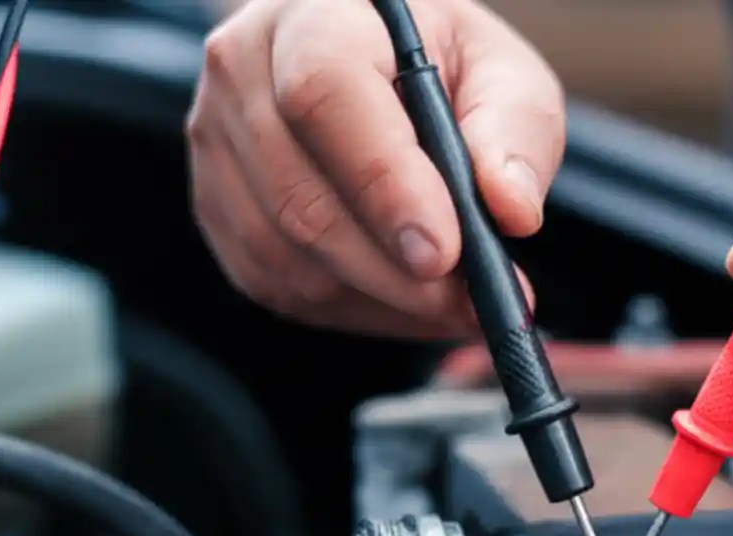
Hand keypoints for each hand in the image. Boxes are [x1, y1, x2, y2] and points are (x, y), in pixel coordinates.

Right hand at [187, 0, 562, 337]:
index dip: (384, 186)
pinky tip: (408, 303)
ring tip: (452, 305)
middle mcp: (243, 76)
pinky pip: (279, 286)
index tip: (445, 253)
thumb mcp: (500, 73)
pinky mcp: (218, 212)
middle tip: (472, 303)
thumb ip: (514, 131)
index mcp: (312, 18)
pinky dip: (355, 309)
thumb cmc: (440, 64)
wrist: (369, 63)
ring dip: (380, 300)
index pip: (325, 98)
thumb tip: (511, 211)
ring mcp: (218, 148)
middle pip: (300, 199)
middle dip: (394, 273)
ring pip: (286, 258)